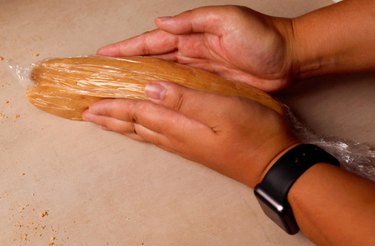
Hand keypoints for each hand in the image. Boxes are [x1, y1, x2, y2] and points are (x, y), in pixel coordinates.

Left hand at [83, 82, 297, 186]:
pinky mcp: (197, 147)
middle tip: (89, 114)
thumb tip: (151, 88)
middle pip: (136, 126)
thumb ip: (185, 99)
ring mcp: (187, 145)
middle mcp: (178, 138)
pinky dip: (143, 130)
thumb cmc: (254, 134)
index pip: (138, 112)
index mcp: (180, 126)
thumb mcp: (222, 109)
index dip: (114, 106)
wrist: (274, 162)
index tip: (91, 103)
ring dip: (123, 126)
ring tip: (107, 122)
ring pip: (145, 133)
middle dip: (111, 118)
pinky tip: (143, 130)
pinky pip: (159, 137)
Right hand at [97, 5, 294, 91]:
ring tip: (120, 93)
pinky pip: (182, 89)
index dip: (127, 49)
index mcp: (191, 34)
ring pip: (163, 77)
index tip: (103, 56)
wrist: (288, 58)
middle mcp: (190, 52)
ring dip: (142, 83)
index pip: (151, 42)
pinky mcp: (209, 86)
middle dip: (128, 68)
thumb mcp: (227, 19)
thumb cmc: (261, 36)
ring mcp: (198, 70)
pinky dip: (166, 94)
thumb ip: (193, 22)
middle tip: (105, 78)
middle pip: (152, 61)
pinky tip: (153, 102)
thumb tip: (161, 22)